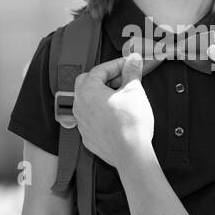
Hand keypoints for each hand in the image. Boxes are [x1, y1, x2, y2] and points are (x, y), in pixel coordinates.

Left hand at [72, 53, 153, 168]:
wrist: (130, 154)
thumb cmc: (130, 123)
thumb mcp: (134, 90)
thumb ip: (132, 72)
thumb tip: (133, 60)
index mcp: (87, 91)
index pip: (100, 69)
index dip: (117, 64)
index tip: (130, 64)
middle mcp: (79, 106)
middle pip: (88, 83)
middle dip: (105, 78)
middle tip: (123, 78)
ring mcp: (82, 123)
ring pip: (89, 102)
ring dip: (103, 95)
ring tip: (122, 96)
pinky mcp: (88, 137)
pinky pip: (92, 119)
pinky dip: (103, 113)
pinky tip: (117, 115)